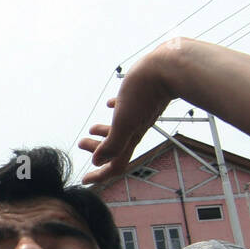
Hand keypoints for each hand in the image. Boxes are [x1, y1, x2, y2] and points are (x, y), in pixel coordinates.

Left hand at [78, 44, 179, 183]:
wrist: (167, 68)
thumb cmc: (144, 94)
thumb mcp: (124, 121)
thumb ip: (113, 144)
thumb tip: (97, 162)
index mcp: (131, 138)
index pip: (115, 165)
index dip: (99, 175)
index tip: (84, 180)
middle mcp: (137, 129)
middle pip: (116, 148)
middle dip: (97, 150)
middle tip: (82, 145)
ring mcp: (141, 114)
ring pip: (121, 129)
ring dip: (104, 132)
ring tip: (91, 129)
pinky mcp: (143, 98)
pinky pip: (127, 108)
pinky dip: (116, 109)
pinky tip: (110, 103)